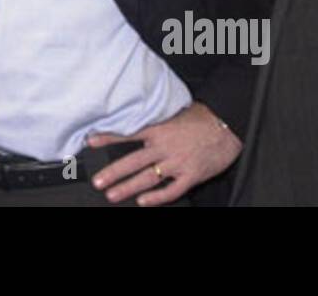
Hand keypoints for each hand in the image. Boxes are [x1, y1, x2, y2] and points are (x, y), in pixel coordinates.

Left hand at [88, 102, 241, 205]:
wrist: (227, 127)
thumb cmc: (201, 120)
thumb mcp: (174, 115)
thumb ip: (156, 124)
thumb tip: (136, 124)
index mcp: (159, 129)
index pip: (128, 134)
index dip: (108, 138)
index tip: (90, 142)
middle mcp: (165, 147)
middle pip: (133, 161)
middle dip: (113, 172)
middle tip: (98, 180)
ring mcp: (177, 163)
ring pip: (148, 178)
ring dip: (128, 187)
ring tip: (113, 194)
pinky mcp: (190, 175)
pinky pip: (171, 190)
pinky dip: (157, 198)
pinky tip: (144, 202)